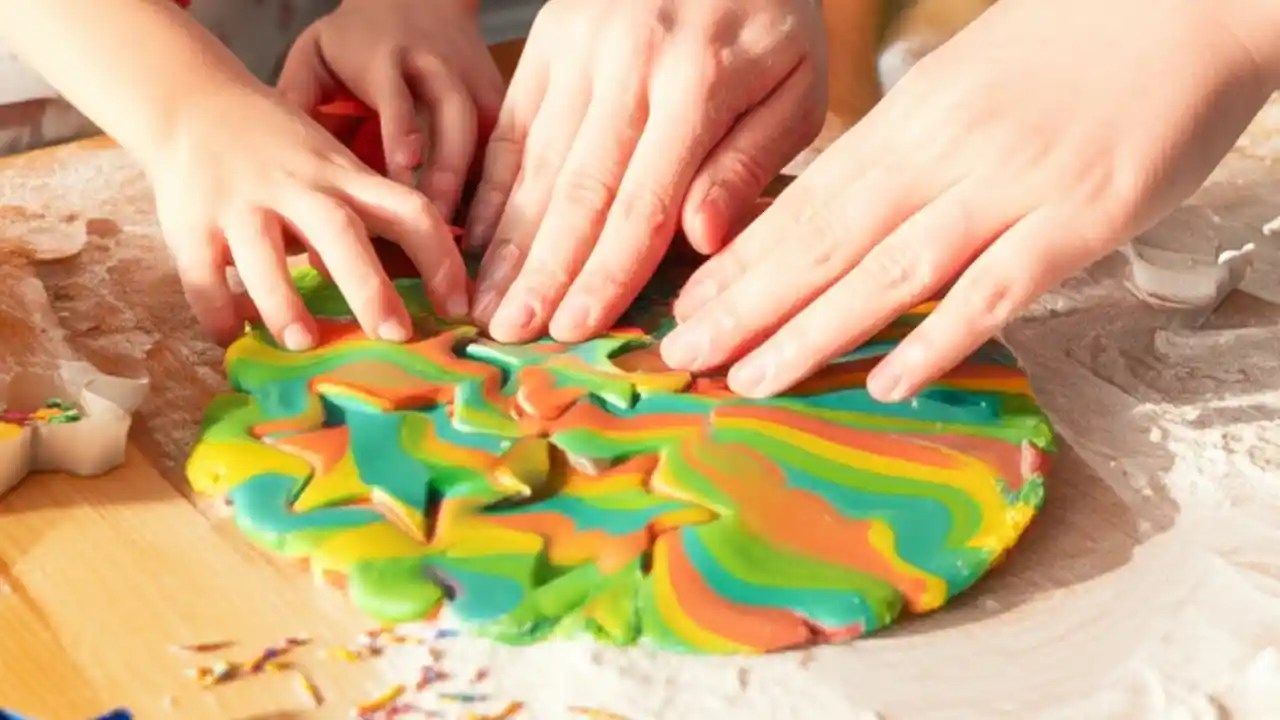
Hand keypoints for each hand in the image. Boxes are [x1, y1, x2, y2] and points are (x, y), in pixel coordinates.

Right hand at [150, 86, 468, 348]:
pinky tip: (234, 336)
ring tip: (303, 343)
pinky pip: (203, 273)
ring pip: (263, 254)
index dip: (440, 257)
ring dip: (283, 302)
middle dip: (370, 285)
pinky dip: (218, 310)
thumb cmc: (281, 150)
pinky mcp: (190, 223)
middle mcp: (297, 187)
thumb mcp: (333, 167)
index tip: (460, 306)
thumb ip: (367, 213)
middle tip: (396, 335)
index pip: (407, 209)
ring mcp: (241, 204)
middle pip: (339, 231)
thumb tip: (423, 280)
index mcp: (344, 177)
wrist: (190, 101)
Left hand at [278, 0, 504, 218]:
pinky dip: (499, 186)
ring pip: (487, 135)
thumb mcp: (317, 54)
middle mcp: (437, 67)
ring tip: (465, 236)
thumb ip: (297, 98)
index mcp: (387, 55)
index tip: (406, 167)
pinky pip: (505, 148)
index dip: (403, 128)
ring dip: (479, 185)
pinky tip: (489, 227)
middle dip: (449, 169)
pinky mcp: (499, 100)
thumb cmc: (356, 40)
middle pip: (454, 117)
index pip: (397, 93)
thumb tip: (275, 163)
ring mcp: (474, 82)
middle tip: (436, 220)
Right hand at [467, 0, 825, 343]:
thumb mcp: (797, 86)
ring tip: (482, 300)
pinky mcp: (548, 40)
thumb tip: (699, 239)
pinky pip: (512, 123)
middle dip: (540, 271)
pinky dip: (489, 185)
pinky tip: (473, 235)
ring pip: (534, 161)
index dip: (606, 272)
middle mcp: (627, 64)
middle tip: (508, 332)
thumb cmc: (771, 19)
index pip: (644, 200)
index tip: (572, 329)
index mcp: (698, 81)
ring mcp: (577, 47)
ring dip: (504, 238)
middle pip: (577, 189)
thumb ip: (749, 163)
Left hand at [661, 0, 1278, 400]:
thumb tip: (835, 216)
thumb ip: (902, 154)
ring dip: (814, 330)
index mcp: (909, 119)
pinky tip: (886, 380)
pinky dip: (937, 338)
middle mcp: (945, 153)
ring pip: (891, 270)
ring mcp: (1010, 187)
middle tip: (684, 354)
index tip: (686, 306)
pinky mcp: (1080, 220)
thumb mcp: (961, 88)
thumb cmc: (1065, 49)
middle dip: (747, 304)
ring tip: (752, 377)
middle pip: (826, 241)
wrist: (1183, 5)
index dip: (741, 260)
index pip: (805, 202)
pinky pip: (996, 290)